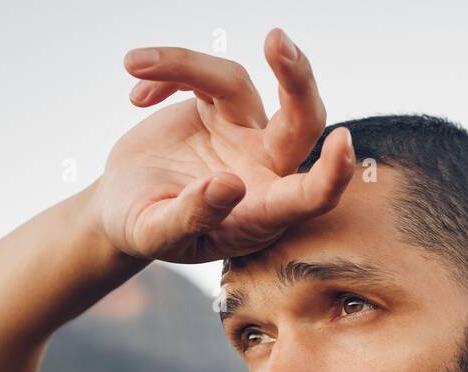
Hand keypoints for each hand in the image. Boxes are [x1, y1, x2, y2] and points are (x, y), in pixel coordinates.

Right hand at [91, 27, 354, 262]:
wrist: (123, 207)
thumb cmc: (144, 231)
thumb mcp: (156, 234)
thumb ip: (191, 217)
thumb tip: (228, 187)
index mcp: (261, 214)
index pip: (309, 196)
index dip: (332, 173)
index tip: (343, 141)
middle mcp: (263, 170)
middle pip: (302, 120)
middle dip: (297, 80)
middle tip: (275, 40)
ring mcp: (243, 135)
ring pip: (235, 82)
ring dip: (185, 64)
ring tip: (133, 62)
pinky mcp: (217, 108)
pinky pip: (202, 74)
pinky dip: (168, 72)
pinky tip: (138, 96)